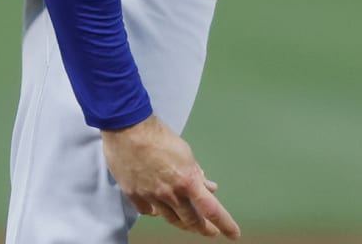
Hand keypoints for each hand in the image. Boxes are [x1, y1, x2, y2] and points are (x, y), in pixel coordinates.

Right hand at [102, 114, 240, 238]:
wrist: (128, 128)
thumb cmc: (158, 135)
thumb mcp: (185, 153)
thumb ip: (196, 173)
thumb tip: (209, 187)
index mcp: (187, 181)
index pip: (212, 209)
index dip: (225, 224)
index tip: (234, 234)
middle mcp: (170, 194)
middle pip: (192, 220)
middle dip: (203, 228)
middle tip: (210, 231)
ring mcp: (151, 196)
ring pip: (171, 219)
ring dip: (183, 223)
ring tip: (189, 224)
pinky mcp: (134, 195)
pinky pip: (149, 211)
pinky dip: (157, 212)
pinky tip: (159, 210)